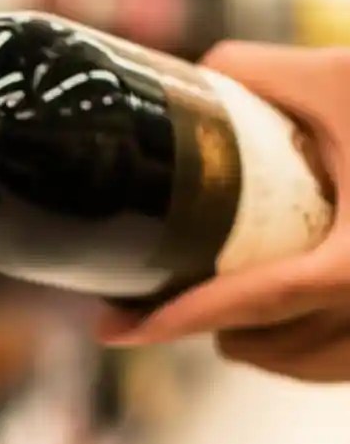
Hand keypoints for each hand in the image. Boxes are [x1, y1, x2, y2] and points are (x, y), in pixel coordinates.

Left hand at [98, 43, 349, 380]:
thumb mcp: (347, 82)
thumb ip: (268, 75)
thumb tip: (203, 77)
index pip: (254, 301)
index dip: (176, 319)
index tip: (115, 329)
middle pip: (259, 341)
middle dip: (206, 320)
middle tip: (160, 292)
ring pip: (292, 362)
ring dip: (249, 339)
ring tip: (218, 298)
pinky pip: (333, 368)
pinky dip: (296, 349)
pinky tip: (274, 319)